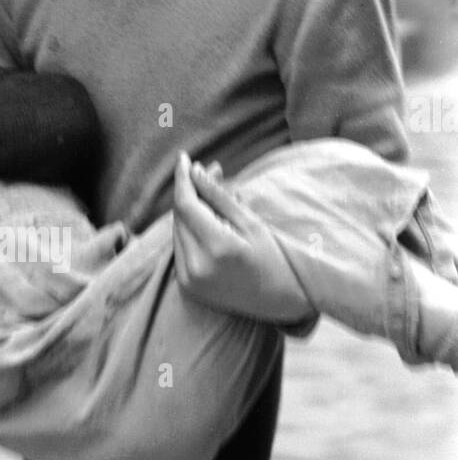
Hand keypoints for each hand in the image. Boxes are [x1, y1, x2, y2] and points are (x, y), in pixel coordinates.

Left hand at [173, 152, 311, 323]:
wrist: (282, 301)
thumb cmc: (274, 258)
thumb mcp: (251, 222)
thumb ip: (219, 197)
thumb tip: (194, 171)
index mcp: (218, 248)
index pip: (186, 205)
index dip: (183, 179)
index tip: (184, 158)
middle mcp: (197, 267)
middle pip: (179, 217)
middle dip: (190, 191)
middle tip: (210, 171)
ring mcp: (189, 280)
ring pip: (177, 232)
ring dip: (189, 210)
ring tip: (212, 195)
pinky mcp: (187, 287)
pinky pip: (181, 249)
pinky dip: (190, 231)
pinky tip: (207, 219)